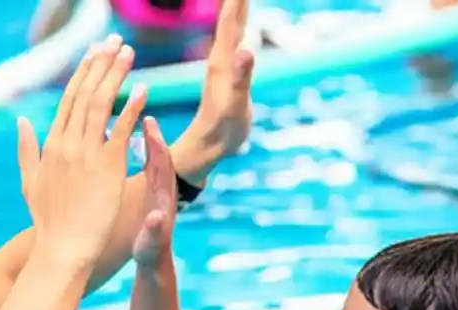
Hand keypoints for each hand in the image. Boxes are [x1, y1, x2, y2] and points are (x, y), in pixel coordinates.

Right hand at [16, 35, 147, 264]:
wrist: (63, 247)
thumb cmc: (49, 220)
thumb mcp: (29, 181)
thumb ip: (25, 149)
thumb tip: (21, 120)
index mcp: (50, 145)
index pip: (68, 99)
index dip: (83, 73)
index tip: (94, 52)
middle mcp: (67, 144)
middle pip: (85, 94)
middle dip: (100, 64)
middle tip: (114, 40)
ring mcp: (86, 154)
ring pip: (101, 104)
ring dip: (116, 75)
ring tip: (128, 53)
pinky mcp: (107, 167)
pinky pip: (121, 130)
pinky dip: (131, 107)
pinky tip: (142, 89)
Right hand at [131, 117, 175, 269]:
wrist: (156, 263)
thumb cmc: (150, 253)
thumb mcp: (150, 243)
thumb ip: (154, 230)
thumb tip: (156, 217)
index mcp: (163, 198)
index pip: (161, 165)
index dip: (156, 143)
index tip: (149, 123)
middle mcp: (164, 191)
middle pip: (161, 157)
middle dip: (154, 134)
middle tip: (145, 112)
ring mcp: (159, 191)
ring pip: (155, 160)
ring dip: (149, 140)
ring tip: (139, 118)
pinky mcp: (152, 195)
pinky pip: (148, 168)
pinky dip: (143, 152)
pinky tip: (132, 139)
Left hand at [176, 0, 255, 182]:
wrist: (210, 146)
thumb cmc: (222, 128)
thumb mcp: (234, 103)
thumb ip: (241, 76)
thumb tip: (247, 49)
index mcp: (223, 61)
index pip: (230, 22)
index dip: (237, 1)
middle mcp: (222, 59)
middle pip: (231, 21)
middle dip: (237, 1)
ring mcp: (226, 67)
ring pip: (233, 31)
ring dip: (238, 11)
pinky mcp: (231, 76)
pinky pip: (236, 46)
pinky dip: (241, 32)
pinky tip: (244, 30)